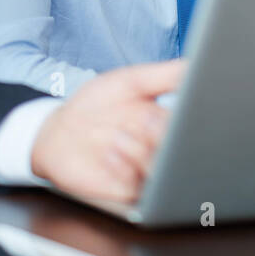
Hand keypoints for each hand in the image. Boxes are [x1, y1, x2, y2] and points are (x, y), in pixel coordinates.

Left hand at [31, 60, 185, 202]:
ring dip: (139, 148)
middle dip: (161, 132)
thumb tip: (194, 65)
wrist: (60, 133)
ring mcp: (147, 170)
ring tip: (116, 135)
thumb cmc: (96, 104)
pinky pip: (138, 184)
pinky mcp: (130, 191)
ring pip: (161, 166)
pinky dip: (123, 166)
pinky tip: (108, 153)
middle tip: (144, 119)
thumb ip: (164, 75)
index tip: (168, 107)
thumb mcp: (130, 81)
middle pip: (181, 148)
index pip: (194, 124)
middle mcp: (162, 148)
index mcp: (169, 122)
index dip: (186, 118)